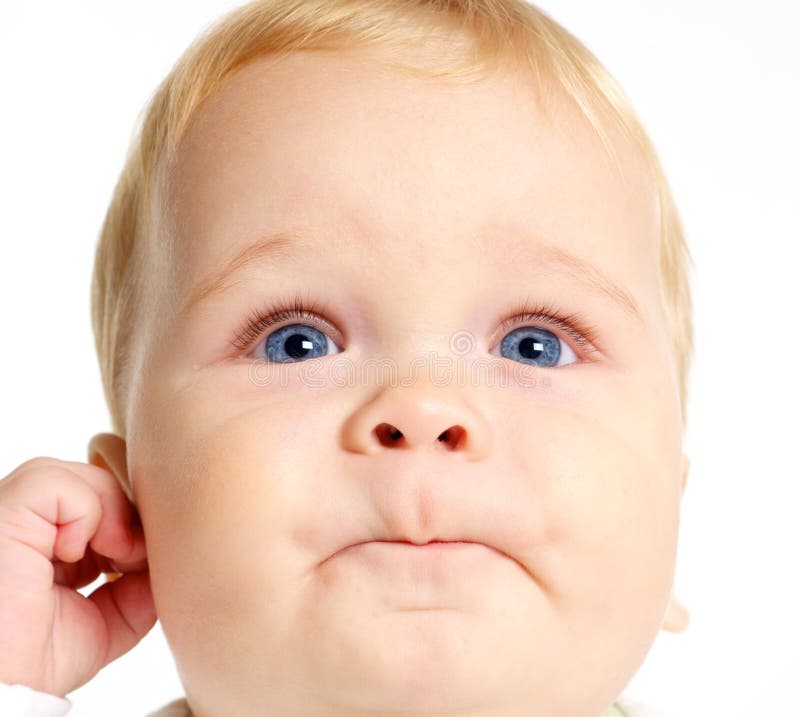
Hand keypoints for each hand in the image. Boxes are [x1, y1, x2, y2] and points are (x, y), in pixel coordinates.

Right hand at [0, 454, 155, 696]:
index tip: (141, 561)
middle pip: (97, 483)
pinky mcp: (2, 513)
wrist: (0, 690)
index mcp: (49, 546)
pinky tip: (74, 554)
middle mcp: (28, 525)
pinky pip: (53, 481)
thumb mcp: (108, 622)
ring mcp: (12, 515)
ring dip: (112, 511)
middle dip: (130, 516)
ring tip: (113, 554)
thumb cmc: (34, 662)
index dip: (134, 524)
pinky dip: (83, 513)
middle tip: (135, 556)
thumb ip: (139, 587)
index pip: (104, 506)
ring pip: (78, 474)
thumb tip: (164, 555)